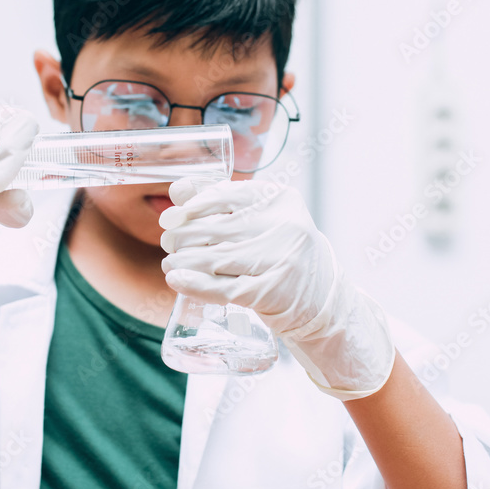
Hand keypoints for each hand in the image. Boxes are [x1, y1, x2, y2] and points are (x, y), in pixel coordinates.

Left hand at [159, 178, 394, 398]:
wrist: (320, 297)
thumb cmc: (281, 251)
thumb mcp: (261, 219)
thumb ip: (221, 201)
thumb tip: (177, 191)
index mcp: (281, 200)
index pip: (227, 194)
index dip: (194, 204)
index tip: (175, 215)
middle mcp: (285, 226)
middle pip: (217, 228)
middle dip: (183, 235)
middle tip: (168, 241)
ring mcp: (280, 261)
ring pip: (216, 258)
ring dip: (183, 261)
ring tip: (169, 263)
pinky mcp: (271, 293)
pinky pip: (224, 288)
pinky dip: (195, 284)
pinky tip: (176, 280)